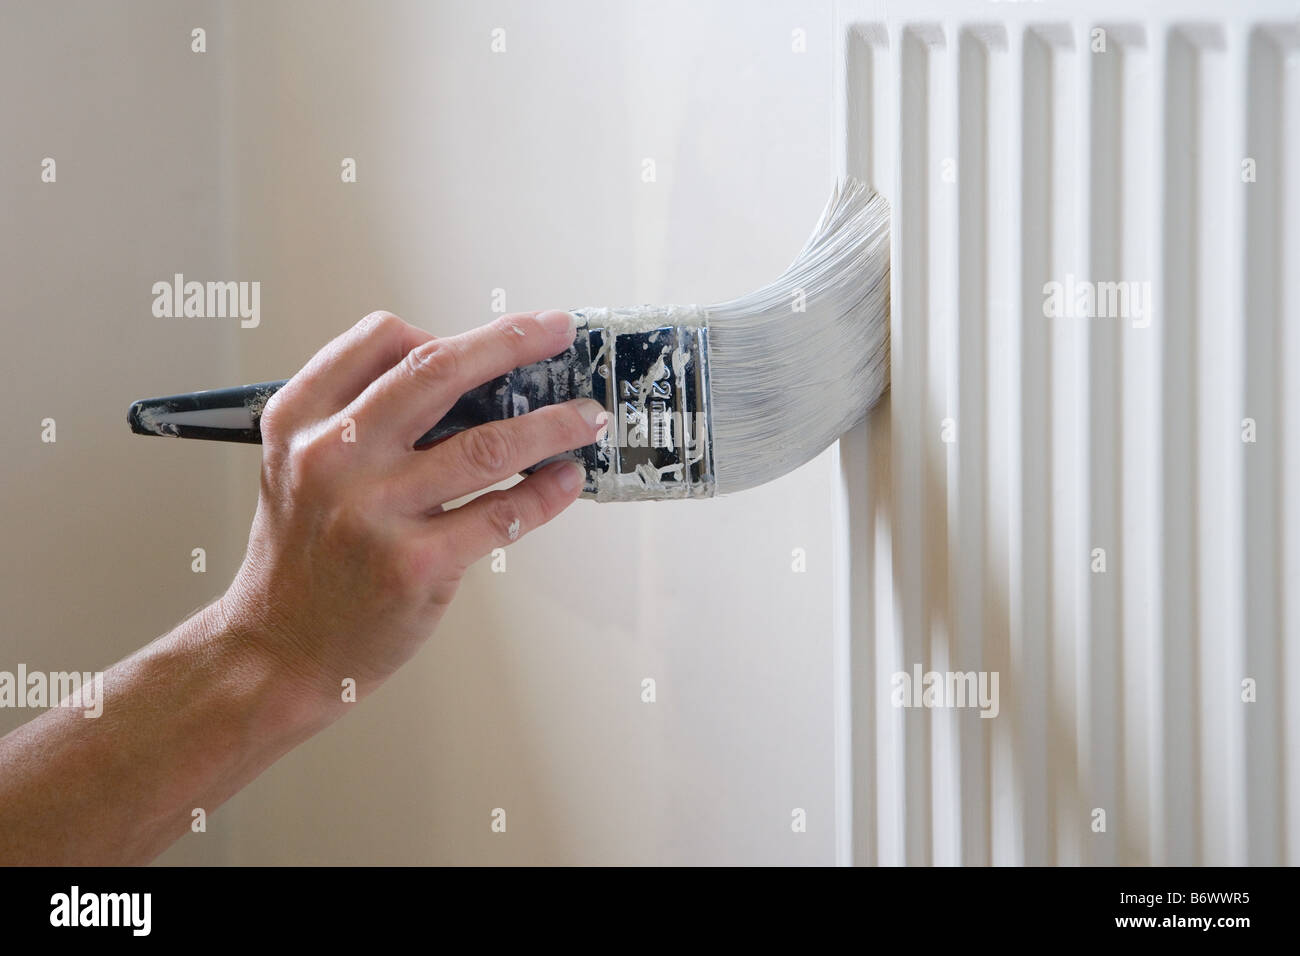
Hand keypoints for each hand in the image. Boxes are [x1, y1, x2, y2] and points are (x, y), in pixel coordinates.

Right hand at [220, 309, 606, 703]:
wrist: (279, 650)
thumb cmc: (303, 555)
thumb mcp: (299, 466)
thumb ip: (361, 417)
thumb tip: (471, 381)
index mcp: (300, 420)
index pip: (381, 340)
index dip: (452, 329)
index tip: (507, 330)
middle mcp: (332, 457)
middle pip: (437, 371)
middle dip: (512, 342)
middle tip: (558, 331)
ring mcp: (373, 512)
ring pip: (486, 445)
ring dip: (552, 424)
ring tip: (587, 418)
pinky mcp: (414, 565)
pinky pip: (500, 516)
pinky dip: (545, 494)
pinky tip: (565, 479)